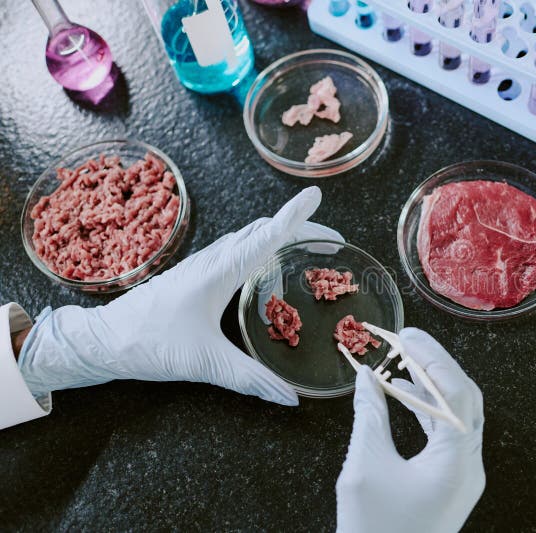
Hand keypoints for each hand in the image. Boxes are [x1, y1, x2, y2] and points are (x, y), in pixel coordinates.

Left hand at [18, 187, 339, 403]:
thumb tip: (289, 398)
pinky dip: (257, 246)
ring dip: (276, 234)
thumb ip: (251, 379)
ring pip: (245, 237)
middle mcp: (212, 261)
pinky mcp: (193, 275)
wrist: (104, 340)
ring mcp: (200, 265)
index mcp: (219, 272)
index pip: (266, 237)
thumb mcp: (205, 363)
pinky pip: (233, 249)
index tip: (315, 195)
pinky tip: (261, 264)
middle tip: (326, 238)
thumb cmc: (151, 344)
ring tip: (303, 245)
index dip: (295, 216)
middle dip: (296, 227)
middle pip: (261, 230)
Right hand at [336, 328, 484, 532]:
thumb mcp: (364, 468)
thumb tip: (364, 379)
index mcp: (457, 461)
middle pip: (464, 399)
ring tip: (400, 361)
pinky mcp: (451, 484)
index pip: (455, 391)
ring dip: (431, 386)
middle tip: (406, 340)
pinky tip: (402, 395)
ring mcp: (463, 477)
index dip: (431, 357)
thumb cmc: (373, 531)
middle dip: (436, 365)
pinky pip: (447, 435)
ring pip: (457, 415)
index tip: (406, 335)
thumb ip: (368, 416)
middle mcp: (469, 466)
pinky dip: (427, 411)